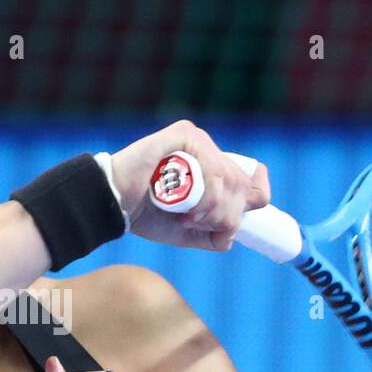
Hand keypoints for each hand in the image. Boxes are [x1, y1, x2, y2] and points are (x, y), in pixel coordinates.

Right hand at [107, 120, 271, 251]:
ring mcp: (198, 142)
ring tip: (189, 218)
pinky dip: (206, 192)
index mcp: (212, 170)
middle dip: (226, 215)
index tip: (232, 223)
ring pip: (229, 179)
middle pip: (242, 185)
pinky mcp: (184, 135)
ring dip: (214, 208)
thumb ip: (210, 235)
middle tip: (198, 224)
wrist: (115, 205)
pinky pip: (211, 166)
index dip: (256, 198)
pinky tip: (186, 205)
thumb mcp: (185, 232)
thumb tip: (231, 236)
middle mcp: (209, 152)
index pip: (254, 178)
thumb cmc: (144, 215)